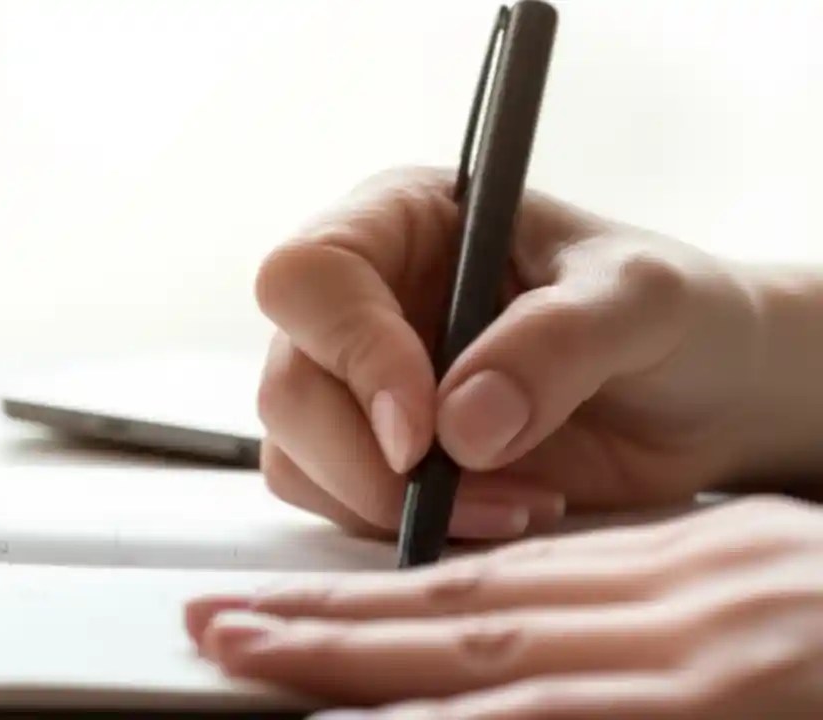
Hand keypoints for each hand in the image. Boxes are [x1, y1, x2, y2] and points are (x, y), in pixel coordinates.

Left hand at [185, 494, 822, 718]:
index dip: (379, 593)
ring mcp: (708, 661)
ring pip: (496, 662)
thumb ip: (657, 618)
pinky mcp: (731, 703)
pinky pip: (561, 719)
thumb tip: (530, 651)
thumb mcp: (761, 590)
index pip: (500, 580)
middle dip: (326, 621)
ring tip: (247, 661)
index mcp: (685, 568)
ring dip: (359, 670)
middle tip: (216, 624)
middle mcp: (682, 600)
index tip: (283, 606)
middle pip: (466, 607)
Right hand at [254, 166, 764, 539]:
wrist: (707, 400)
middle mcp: (364, 298)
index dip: (349, 350)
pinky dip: (404, 527)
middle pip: (288, 380)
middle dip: (363, 457)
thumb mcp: (641, 301)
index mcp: (404, 221)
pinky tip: (496, 511)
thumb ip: (556, 343)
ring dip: (388, 502)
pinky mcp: (376, 455)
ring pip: (296, 453)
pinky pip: (333, 503)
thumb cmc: (676, 317)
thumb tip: (459, 425)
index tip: (422, 427)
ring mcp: (361, 383)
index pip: (309, 274)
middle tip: (460, 490)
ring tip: (513, 503)